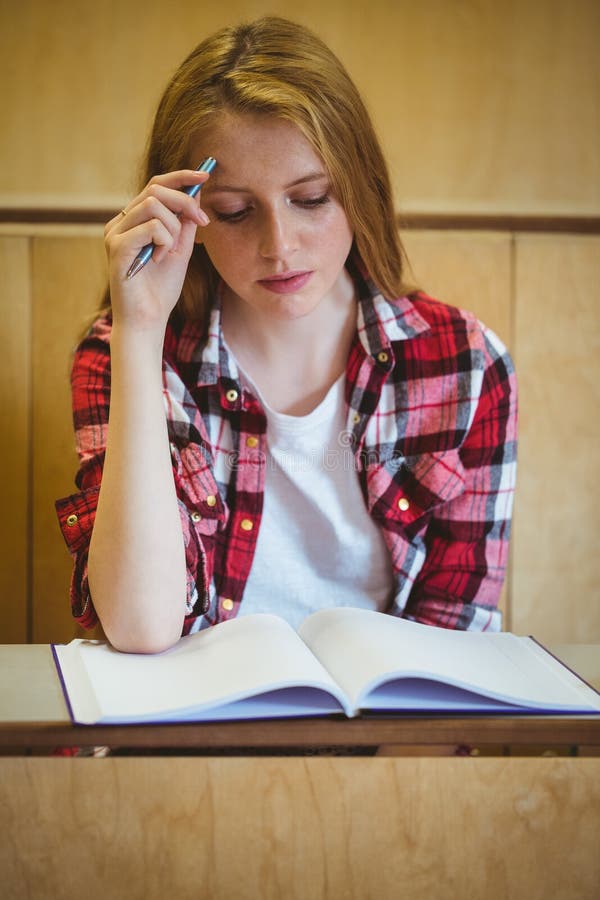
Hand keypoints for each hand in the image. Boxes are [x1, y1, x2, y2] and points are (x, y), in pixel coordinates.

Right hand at [104, 169, 210, 331]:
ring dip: (173, 228)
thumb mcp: (180, 249)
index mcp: (134, 221)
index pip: (156, 186)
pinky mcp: (116, 246)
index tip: (205, 174)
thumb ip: (185, 222)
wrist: (148, 319)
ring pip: (154, 205)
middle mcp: (121, 222)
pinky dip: (164, 241)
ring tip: (170, 252)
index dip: (181, 176)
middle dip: (185, 201)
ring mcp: (115, 232)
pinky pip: (150, 227)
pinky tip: (159, 260)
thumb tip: (196, 192)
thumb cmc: (161, 289)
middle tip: (202, 221)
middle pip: (155, 189)